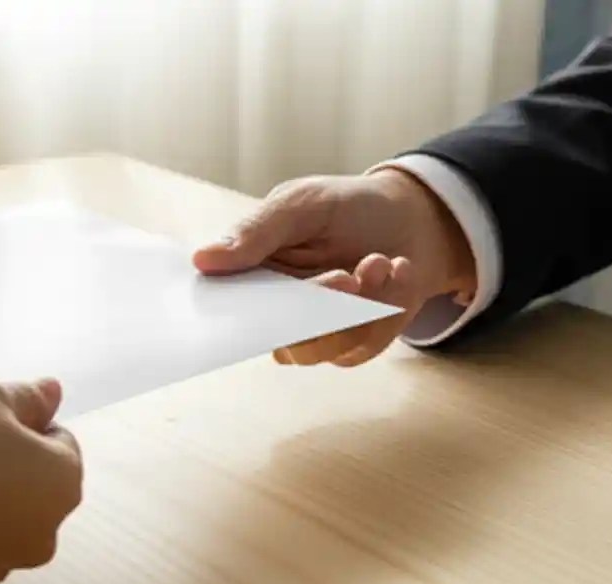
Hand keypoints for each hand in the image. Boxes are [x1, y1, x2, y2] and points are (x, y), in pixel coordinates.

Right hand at [192, 169, 477, 366]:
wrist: (410, 218)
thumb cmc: (345, 208)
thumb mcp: (300, 204)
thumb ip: (256, 232)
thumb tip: (201, 260)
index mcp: (251, 277)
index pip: (227, 309)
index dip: (235, 316)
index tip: (273, 298)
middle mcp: (279, 312)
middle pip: (278, 339)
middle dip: (318, 308)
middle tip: (348, 275)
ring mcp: (316, 333)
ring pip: (321, 349)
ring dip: (358, 308)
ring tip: (380, 261)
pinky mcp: (354, 343)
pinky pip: (363, 344)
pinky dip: (388, 305)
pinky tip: (398, 268)